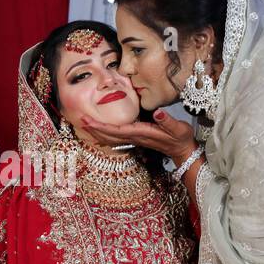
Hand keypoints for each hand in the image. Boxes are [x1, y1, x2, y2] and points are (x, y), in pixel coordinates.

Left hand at [80, 109, 197, 164]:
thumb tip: (158, 112)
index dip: (102, 126)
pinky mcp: (136, 138)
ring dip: (97, 131)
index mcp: (142, 133)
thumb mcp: (178, 128)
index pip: (117, 130)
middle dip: (94, 128)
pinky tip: (99, 131)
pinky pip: (116, 137)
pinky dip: (105, 134)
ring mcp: (135, 139)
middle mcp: (135, 137)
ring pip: (111, 137)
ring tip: (85, 124)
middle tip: (80, 119)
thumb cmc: (181, 138)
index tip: (89, 121)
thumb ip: (167, 120)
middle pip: (110, 135)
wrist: (183, 150)